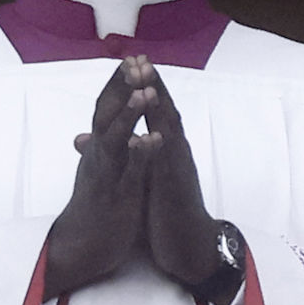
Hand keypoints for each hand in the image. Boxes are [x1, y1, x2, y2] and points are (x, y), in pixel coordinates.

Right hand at [41, 63, 152, 297]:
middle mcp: (98, 157)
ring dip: (129, 116)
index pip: (105, 109)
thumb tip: (86, 132)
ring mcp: (106, 176)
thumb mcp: (95, 172)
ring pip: (116, 141)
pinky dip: (140, 156)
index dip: (118, 84)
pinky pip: (129, 174)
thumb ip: (95, 151)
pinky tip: (151, 140)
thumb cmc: (92, 206)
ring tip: (145, 93)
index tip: (132, 56)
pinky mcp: (117, 198)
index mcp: (98, 150)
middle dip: (121, 89)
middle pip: (106, 116)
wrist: (79, 249)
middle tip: (135, 61)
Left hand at [128, 63, 235, 304]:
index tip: (133, 61)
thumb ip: (137, 155)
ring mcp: (177, 168)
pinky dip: (158, 150)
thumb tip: (113, 137)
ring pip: (168, 133)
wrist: (190, 245)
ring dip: (158, 111)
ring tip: (147, 87)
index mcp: (167, 147)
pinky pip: (167, 167)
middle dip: (153, 86)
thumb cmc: (167, 210)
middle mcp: (175, 151)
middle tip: (140, 59)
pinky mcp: (175, 189)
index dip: (146, 85)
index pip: (156, 110)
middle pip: (165, 112)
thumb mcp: (148, 178)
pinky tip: (149, 137)